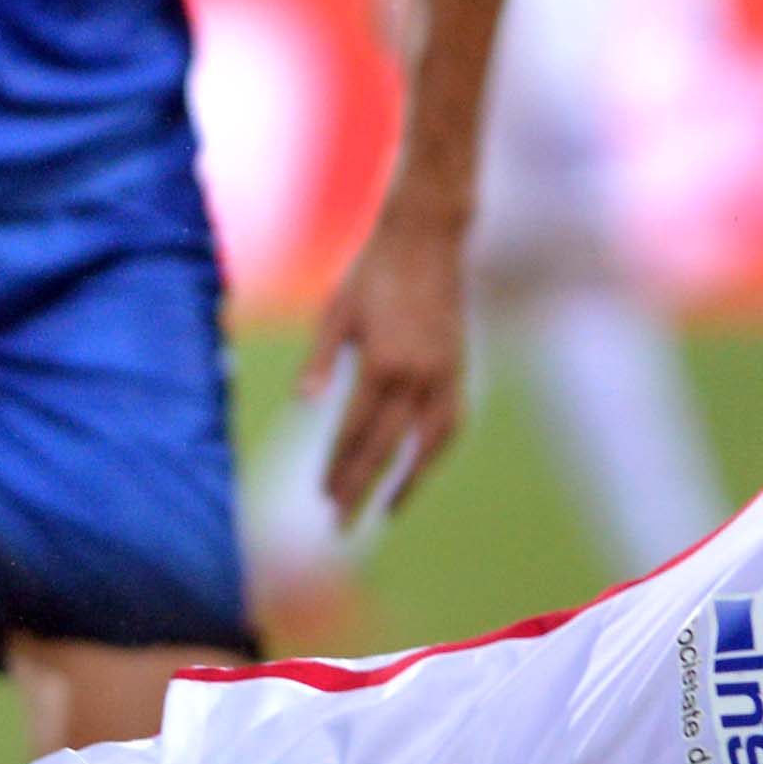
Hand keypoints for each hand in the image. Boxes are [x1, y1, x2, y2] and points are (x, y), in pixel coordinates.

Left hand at [303, 202, 465, 528]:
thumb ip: (320, 361)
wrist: (426, 239)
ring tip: (388, 508)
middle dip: (361, 488)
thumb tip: (303, 404)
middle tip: (341, 524)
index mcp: (381, 364)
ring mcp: (444, 373)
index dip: (338, 468)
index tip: (324, 498)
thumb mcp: (335, 313)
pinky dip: (435, 449)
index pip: (354, 433)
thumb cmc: (372, 273)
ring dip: (408, 481)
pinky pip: (451, 421)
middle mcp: (416, 376)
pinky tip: (420, 464)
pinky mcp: (459, 366)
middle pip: (386, 448)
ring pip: (429, 444)